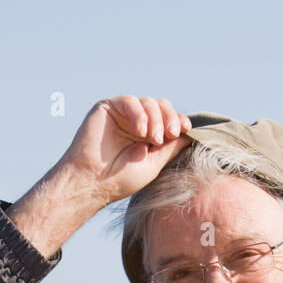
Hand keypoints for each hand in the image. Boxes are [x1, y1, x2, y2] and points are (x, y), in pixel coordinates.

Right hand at [62, 94, 191, 204]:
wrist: (92, 182)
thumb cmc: (120, 179)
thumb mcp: (153, 164)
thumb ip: (170, 148)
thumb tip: (191, 135)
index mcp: (148, 135)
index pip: (168, 119)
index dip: (179, 120)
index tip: (186, 128)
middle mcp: (136, 122)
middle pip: (161, 106)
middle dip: (169, 118)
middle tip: (169, 135)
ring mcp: (122, 115)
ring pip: (148, 102)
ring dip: (155, 118)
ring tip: (152, 138)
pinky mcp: (108, 108)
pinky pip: (129, 101)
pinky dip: (139, 114)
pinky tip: (140, 131)